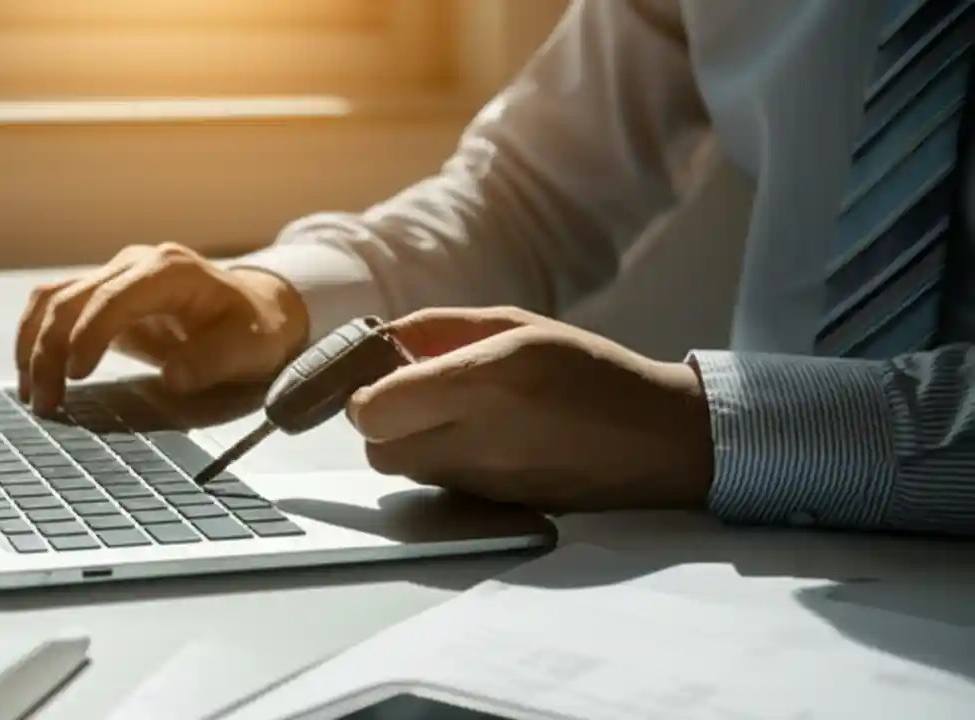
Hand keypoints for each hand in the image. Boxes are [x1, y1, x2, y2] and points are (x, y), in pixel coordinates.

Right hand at [16, 243, 308, 413]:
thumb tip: (173, 378)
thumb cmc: (255, 330)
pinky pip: (56, 307)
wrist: (258, 311)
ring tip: (33, 396)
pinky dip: (37, 338)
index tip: (76, 377)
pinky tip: (32, 375)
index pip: (113, 298)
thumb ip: (213, 361)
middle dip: (49, 350)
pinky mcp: (105, 294)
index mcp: (170, 271)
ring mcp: (115, 275)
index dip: (88, 336)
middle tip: (46, 404)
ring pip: (53, 299)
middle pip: (71, 298)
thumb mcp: (248, 349)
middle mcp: (135, 264)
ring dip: (33, 345)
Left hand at [346, 307, 713, 512]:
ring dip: (410, 443)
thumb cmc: (586, 369)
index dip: (364, 393)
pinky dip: (441, 464)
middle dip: (380, 422)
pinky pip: (438, 487)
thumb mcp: (513, 325)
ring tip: (456, 414)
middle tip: (414, 395)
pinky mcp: (492, 509)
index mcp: (479, 386)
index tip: (383, 374)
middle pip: (376, 451)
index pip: (371, 412)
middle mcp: (474, 442)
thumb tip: (380, 338)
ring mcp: (482, 484)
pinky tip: (482, 439)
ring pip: (404, 471)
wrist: (653, 438)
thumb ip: (437, 329)